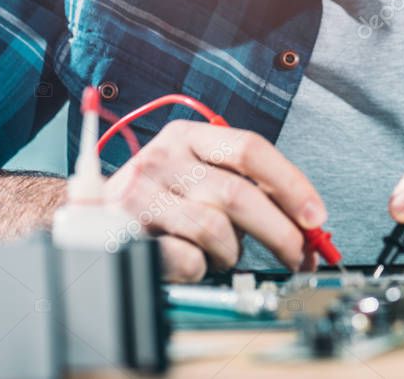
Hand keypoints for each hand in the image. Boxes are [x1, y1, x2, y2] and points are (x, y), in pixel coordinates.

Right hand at [104, 120, 326, 281]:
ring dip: (232, 252)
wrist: (88, 218)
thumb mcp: (193, 172)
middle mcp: (161, 159)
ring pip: (216, 231)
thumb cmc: (156, 197)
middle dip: (281, 232)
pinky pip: (188, 259)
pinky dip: (201, 267)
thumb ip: (242, 184)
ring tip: (223, 254)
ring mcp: (140, 196)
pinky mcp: (127, 235)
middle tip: (300, 256)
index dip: (290, 183)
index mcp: (186, 135)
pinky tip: (192, 261)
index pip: (250, 149)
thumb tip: (304, 217)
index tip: (315, 215)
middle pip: (239, 194)